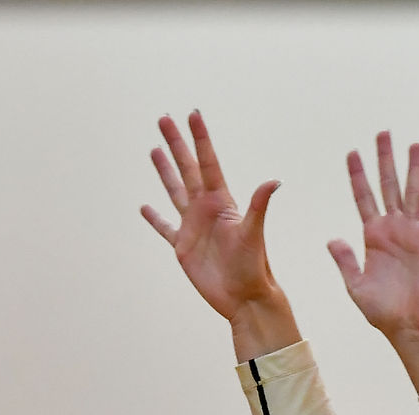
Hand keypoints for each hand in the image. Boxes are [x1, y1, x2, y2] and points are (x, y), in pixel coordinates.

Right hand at [142, 111, 297, 358]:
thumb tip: (273, 181)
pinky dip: (154, 218)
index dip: (200, 139)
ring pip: (174, 190)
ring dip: (164, 170)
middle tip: (164, 118)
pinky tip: (145, 207)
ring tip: (154, 149)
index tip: (192, 114)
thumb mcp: (253, 234)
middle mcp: (206, 208)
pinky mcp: (183, 246)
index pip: (208, 163)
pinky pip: (165, 227)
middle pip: (187, 169)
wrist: (244, 296)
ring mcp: (193, 226)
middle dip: (176, 143)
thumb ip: (258, 206)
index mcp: (221, 201)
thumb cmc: (253, 266)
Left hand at [329, 134, 418, 341]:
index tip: (351, 153)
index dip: (357, 176)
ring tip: (414, 144)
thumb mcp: (355, 285)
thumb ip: (345, 260)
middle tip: (382, 133)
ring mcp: (413, 233)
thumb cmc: (381, 309)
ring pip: (413, 192)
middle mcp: (392, 229)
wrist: (408, 323)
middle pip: (388, 186)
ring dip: (414, 168)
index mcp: (371, 236)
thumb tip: (332, 238)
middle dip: (384, 160)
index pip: (362, 197)